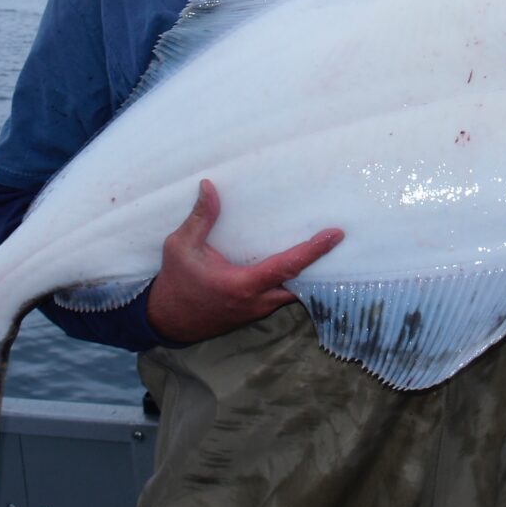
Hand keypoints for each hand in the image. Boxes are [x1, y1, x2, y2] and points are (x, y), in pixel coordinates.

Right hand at [145, 179, 343, 344]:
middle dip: (321, 265)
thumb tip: (209, 186)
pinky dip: (293, 282)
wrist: (167, 320)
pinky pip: (281, 296)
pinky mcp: (254, 312)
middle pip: (300, 283)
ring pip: (293, 293)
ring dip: (308, 275)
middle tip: (338, 241)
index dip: (314, 250)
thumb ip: (200, 218)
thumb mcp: (181, 247)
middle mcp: (257, 301)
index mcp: (243, 284)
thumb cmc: (175, 282)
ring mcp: (257, 310)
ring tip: (325, 250)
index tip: (335, 235)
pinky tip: (299, 266)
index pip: (288, 266)